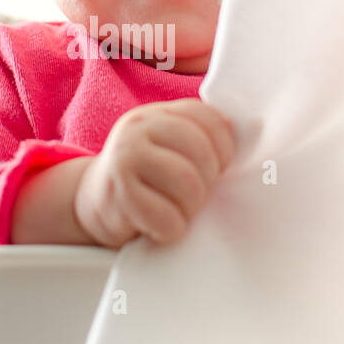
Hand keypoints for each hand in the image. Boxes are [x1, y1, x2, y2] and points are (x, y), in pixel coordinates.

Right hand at [72, 98, 234, 247]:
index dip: (224, 149)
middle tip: (195, 197)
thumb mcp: (168, 148)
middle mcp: (139, 128)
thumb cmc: (145, 178)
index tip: (218, 170)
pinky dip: (172, 229)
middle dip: (208, 183)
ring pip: (187, 182)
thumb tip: (249, 136)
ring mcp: (125, 158)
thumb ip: (200, 139)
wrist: (93, 201)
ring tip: (180, 212)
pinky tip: (162, 228)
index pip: (209, 119)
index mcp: (158, 113)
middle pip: (201, 153)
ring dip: (191, 208)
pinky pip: (165, 216)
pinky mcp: (117, 195)